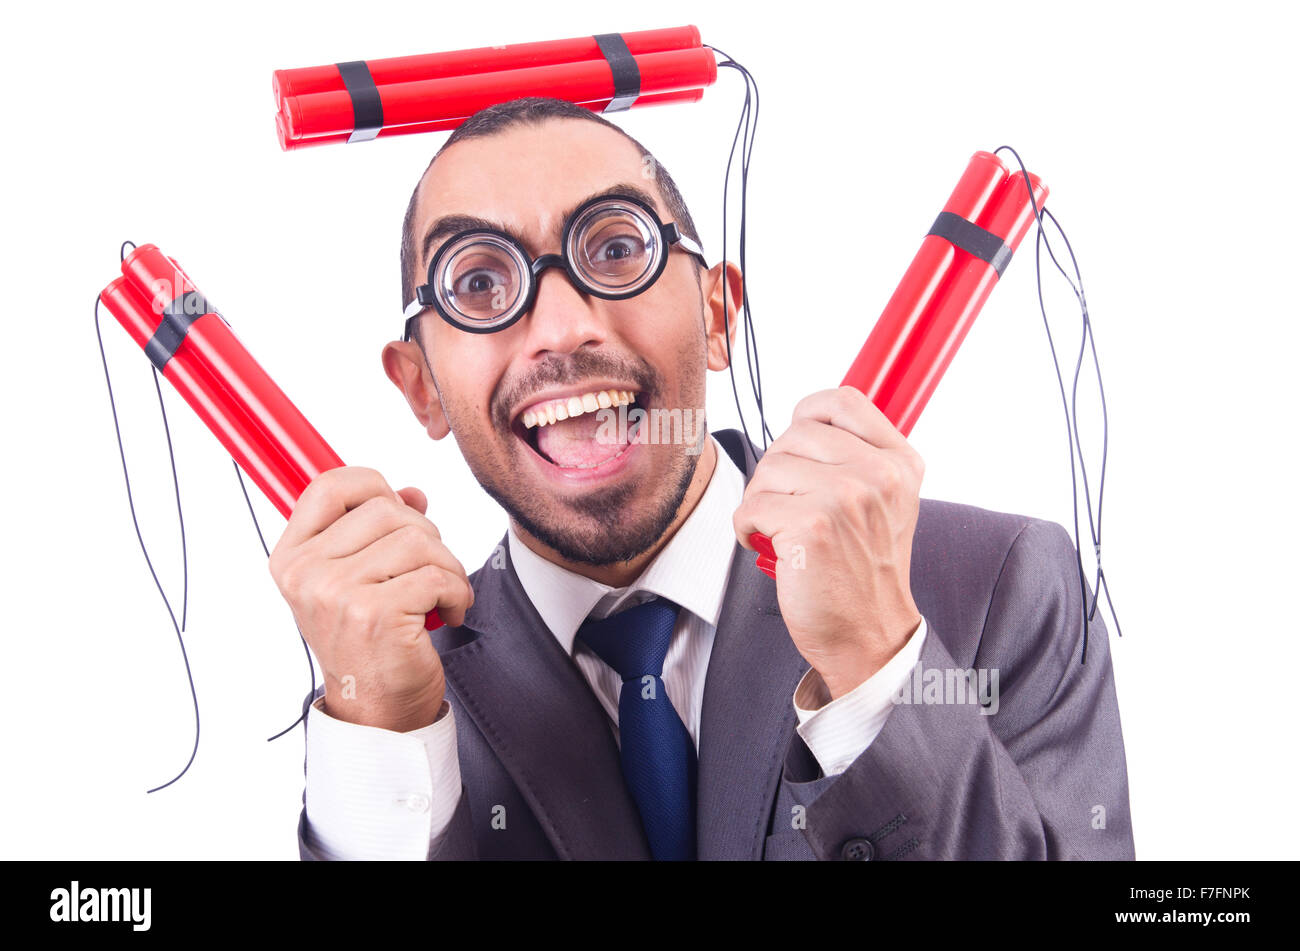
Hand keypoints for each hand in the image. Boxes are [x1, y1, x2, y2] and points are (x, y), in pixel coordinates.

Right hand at [268, 467, 473, 731]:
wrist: (376, 709)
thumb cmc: (370, 641)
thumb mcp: (360, 578)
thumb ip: (378, 530)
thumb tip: (412, 493)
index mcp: (292, 558)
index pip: (329, 486)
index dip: (374, 486)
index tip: (401, 511)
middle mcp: (306, 574)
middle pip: (386, 509)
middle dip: (425, 535)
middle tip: (429, 571)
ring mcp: (336, 594)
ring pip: (418, 539)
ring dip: (447, 565)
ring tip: (440, 595)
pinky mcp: (374, 614)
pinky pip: (437, 574)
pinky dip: (457, 591)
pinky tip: (448, 612)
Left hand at [734, 387, 923, 699]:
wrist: (869, 636)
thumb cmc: (863, 572)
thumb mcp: (884, 503)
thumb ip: (858, 458)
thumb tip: (805, 423)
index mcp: (899, 462)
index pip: (843, 400)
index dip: (807, 415)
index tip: (798, 447)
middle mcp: (879, 474)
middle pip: (794, 434)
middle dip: (776, 470)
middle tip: (786, 505)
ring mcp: (846, 498)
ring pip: (768, 468)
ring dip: (760, 501)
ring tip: (780, 529)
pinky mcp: (812, 526)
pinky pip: (750, 505)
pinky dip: (747, 528)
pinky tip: (768, 546)